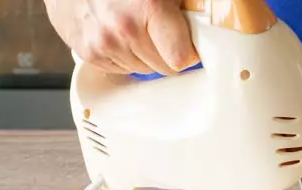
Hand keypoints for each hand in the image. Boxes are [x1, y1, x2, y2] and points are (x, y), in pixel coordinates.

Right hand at [44, 0, 197, 74]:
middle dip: (167, 53)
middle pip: (164, 67)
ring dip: (144, 55)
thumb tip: (213, 21)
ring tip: (135, 28)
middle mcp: (125, 29)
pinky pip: (121, 69)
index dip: (188, 53)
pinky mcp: (88, 53)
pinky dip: (124, 56)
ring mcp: (104, 43)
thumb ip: (188, 5)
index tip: (189, 46)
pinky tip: (118, 34)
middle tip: (160, 32)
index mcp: (149, 8)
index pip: (181, 58)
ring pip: (143, 70)